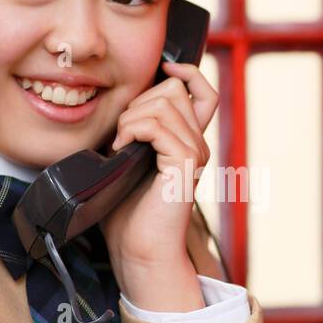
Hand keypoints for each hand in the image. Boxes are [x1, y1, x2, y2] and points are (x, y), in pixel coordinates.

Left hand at [99, 61, 217, 308]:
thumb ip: (134, 130)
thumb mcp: (128, 159)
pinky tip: (121, 148)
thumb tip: (118, 100)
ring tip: (119, 143)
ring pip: (165, 103)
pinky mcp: (185, 165)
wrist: (138, 250)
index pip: (204, 91)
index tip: (160, 74)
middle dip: (138, 101)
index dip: (185, 73)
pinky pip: (159, 125)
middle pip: (175, 89)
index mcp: (188, 141)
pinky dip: (133, 129)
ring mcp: (194, 154)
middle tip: (120, 133)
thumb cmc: (127, 211)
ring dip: (132, 117)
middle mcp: (198, 144)